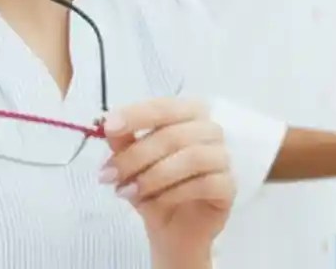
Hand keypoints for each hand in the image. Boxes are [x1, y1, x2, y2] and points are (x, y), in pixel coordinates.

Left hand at [100, 97, 233, 267]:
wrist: (174, 229)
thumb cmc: (154, 186)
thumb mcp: (131, 162)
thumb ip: (122, 140)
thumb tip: (107, 124)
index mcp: (187, 113)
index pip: (163, 106)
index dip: (136, 115)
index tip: (109, 127)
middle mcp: (210, 129)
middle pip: (174, 134)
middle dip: (136, 155)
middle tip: (109, 175)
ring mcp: (223, 157)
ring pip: (192, 157)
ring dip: (153, 176)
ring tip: (127, 192)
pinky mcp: (229, 186)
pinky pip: (205, 183)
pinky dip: (175, 192)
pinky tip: (155, 202)